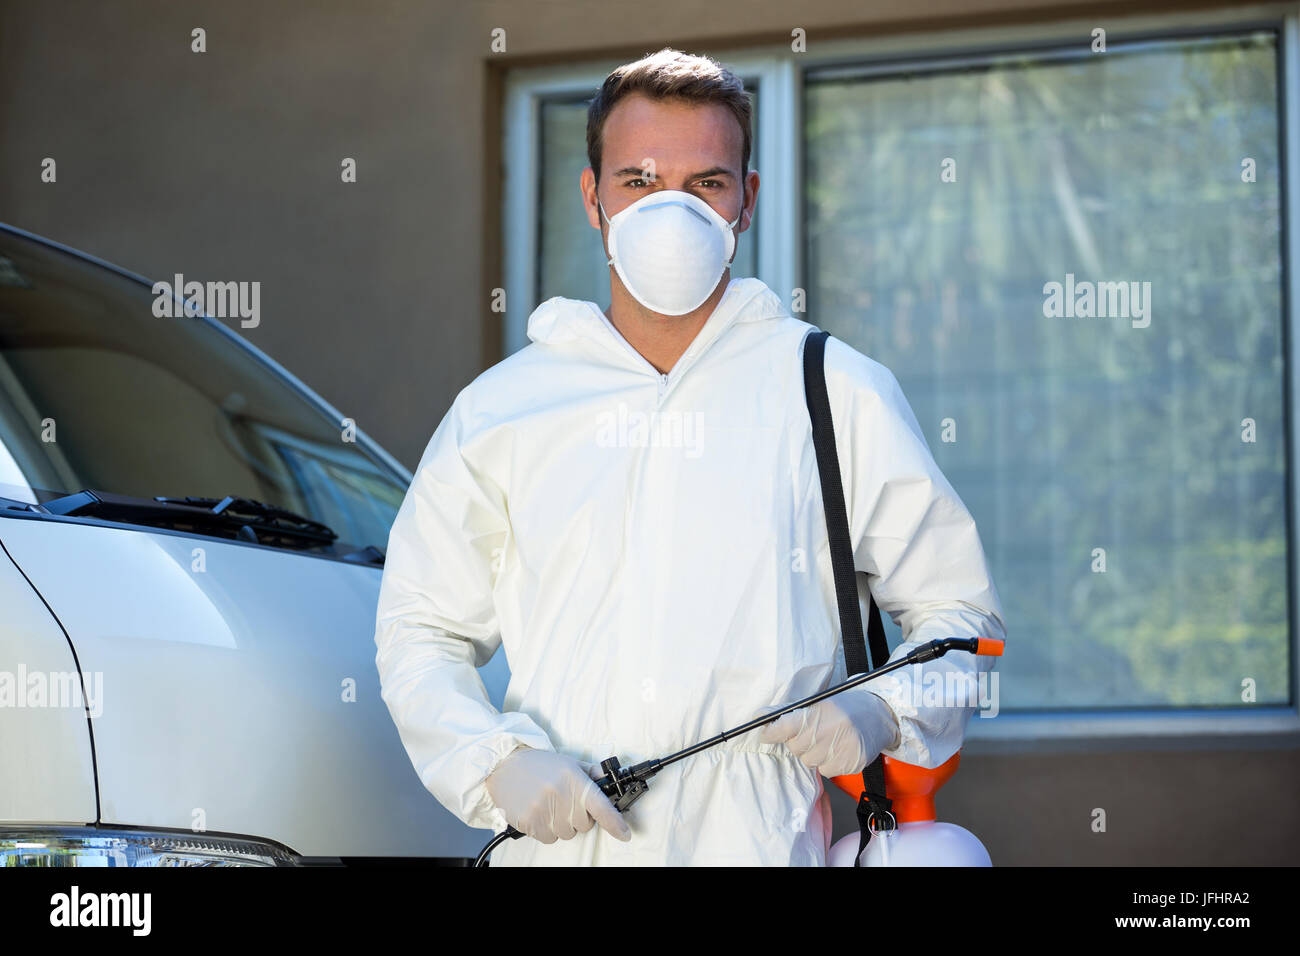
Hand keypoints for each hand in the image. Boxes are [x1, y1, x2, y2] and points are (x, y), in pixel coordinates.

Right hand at [485, 747, 631, 843]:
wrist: (504, 765)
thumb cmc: (538, 764)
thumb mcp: (568, 762)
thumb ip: (590, 773)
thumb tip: (608, 779)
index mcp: (574, 779)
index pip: (600, 806)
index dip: (615, 823)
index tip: (625, 834)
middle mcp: (560, 795)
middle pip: (584, 825)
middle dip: (578, 817)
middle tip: (564, 801)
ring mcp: (544, 810)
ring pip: (566, 834)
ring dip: (561, 824)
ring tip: (549, 805)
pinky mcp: (529, 822)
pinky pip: (548, 838)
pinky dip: (546, 830)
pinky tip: (538, 812)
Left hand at [760, 688, 900, 777]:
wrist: (881, 716)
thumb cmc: (846, 707)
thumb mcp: (819, 702)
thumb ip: (789, 712)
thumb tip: (760, 716)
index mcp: (818, 713)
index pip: (784, 726)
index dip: (771, 732)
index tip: (766, 734)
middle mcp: (828, 732)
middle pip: (795, 748)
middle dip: (800, 742)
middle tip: (815, 732)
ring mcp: (839, 750)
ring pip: (810, 762)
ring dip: (814, 753)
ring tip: (830, 739)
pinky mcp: (850, 764)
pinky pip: (826, 771)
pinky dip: (828, 763)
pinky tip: (839, 749)